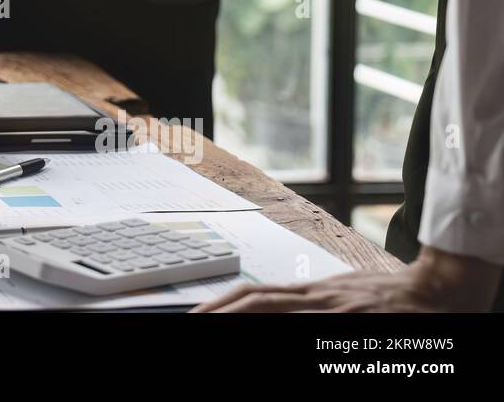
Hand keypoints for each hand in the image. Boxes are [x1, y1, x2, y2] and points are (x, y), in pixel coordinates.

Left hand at [193, 246, 502, 312]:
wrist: (437, 292)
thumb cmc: (389, 298)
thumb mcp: (342, 296)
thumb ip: (308, 303)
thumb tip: (269, 307)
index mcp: (311, 292)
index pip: (256, 294)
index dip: (223, 303)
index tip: (197, 313)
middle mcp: (317, 298)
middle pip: (256, 301)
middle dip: (219, 311)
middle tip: (192, 320)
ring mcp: (334, 311)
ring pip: (275, 312)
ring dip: (241, 318)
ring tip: (210, 323)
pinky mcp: (352, 323)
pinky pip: (310, 332)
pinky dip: (285, 333)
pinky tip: (263, 336)